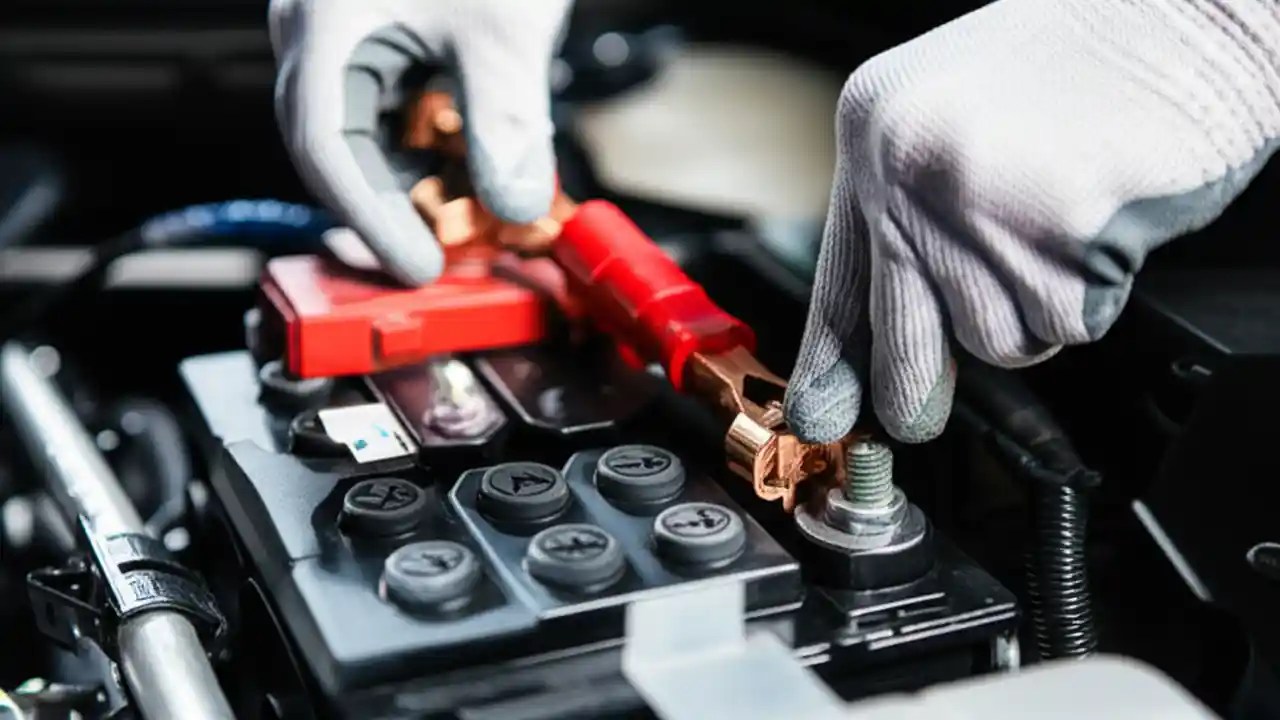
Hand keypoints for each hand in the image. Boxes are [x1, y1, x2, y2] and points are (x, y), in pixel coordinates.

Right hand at [269, 0, 571, 284]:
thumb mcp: (503, 28)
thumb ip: (505, 121)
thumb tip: (511, 202)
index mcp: (325, 24)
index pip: (326, 147)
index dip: (371, 218)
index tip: (417, 264)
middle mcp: (314, 26)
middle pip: (331, 144)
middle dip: (386, 206)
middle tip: (439, 254)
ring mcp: (336, 24)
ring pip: (355, 126)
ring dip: (404, 176)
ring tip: (460, 213)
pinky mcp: (368, 25)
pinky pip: (378, 98)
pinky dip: (415, 137)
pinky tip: (459, 160)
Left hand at [785, 0, 1279, 443]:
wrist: (1184, 14)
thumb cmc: (1083, 64)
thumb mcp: (953, 122)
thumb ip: (913, 216)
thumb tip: (897, 332)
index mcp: (873, 131)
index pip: (838, 282)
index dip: (829, 365)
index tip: (819, 418)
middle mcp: (907, 167)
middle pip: (903, 343)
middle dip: (918, 391)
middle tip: (924, 409)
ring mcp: (977, 204)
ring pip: (998, 342)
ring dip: (1040, 308)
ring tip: (1064, 228)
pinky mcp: (1055, 236)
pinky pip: (1070, 323)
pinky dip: (1096, 292)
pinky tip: (1103, 223)